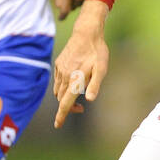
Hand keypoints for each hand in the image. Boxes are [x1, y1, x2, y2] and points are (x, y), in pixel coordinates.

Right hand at [53, 5, 108, 127]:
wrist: (86, 33)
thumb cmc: (97, 52)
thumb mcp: (101, 69)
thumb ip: (95, 85)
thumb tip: (89, 100)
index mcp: (75, 79)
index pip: (65, 102)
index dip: (62, 115)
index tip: (57, 125)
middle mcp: (64, 76)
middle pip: (61, 99)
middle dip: (68, 107)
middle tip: (81, 109)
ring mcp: (60, 70)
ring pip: (58, 91)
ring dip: (65, 98)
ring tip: (78, 95)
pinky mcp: (58, 64)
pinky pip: (57, 81)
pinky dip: (63, 87)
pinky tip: (73, 82)